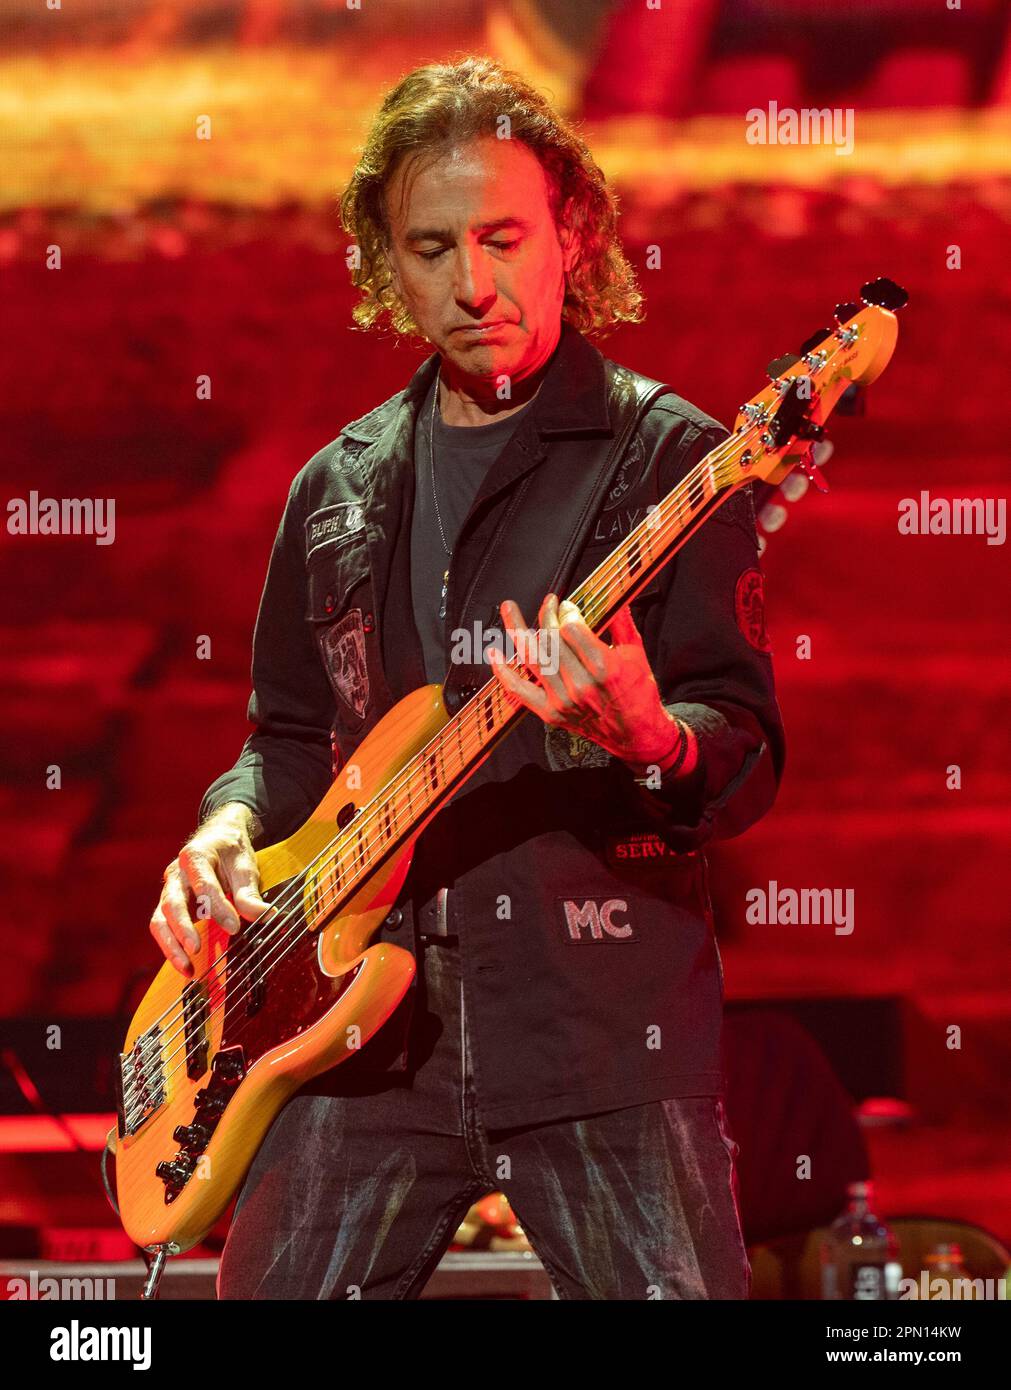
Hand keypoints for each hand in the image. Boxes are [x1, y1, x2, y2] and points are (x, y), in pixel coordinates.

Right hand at [149, 803, 272, 976]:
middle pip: (172, 903)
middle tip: (196, 949)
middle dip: (183, 929)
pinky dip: (171, 947)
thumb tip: (265, 915)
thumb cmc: (230, 852)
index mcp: (195, 856)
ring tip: (188, 968)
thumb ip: (250, 893)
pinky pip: (163, 927)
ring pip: (160, 919)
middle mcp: (176, 874)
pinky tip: (186, 964)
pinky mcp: (168, 906)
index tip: (234, 928)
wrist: (217, 838)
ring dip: (171, 945)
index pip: (203, 885)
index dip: (218, 908)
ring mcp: (169, 890)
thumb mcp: (245, 867)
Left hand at [486, 593, 693, 774]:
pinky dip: (503, 672)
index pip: (571, 629)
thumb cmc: (638, 694)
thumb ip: (622, 621)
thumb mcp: (637, 653)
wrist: (636, 735)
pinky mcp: (551, 712)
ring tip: (508, 609)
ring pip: (531, 658)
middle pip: (549, 640)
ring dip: (516, 629)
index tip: (567, 606)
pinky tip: (494, 653)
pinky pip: (519, 690)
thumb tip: (613, 593)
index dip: (566, 612)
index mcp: (604, 668)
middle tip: (548, 603)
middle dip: (545, 615)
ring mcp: (562, 700)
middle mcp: (580, 685)